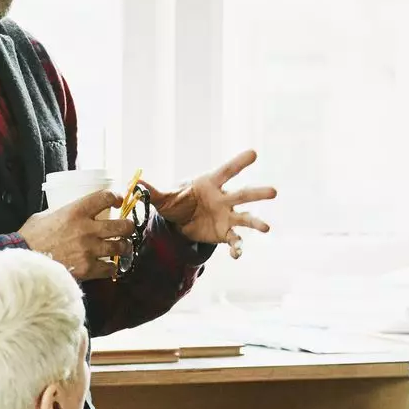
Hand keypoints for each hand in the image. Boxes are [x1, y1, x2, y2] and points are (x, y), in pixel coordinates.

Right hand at [18, 191, 130, 281]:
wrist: (23, 258)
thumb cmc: (31, 236)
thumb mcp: (46, 214)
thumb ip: (63, 211)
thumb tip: (71, 210)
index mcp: (76, 211)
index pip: (106, 197)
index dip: (117, 197)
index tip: (119, 200)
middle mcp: (86, 229)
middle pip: (123, 225)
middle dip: (129, 227)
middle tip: (127, 228)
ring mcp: (88, 250)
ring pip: (121, 247)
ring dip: (124, 247)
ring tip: (122, 247)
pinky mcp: (87, 268)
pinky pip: (111, 268)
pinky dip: (112, 267)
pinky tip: (108, 265)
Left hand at [141, 150, 276, 257]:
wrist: (181, 221)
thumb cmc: (177, 201)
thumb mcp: (164, 197)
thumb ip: (153, 191)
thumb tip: (135, 183)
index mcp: (210, 183)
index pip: (227, 171)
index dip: (239, 162)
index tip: (254, 153)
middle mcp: (224, 198)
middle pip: (243, 194)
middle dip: (258, 193)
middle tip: (274, 191)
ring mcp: (227, 216)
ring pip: (246, 218)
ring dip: (256, 222)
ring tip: (266, 227)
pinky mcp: (225, 233)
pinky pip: (234, 240)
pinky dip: (237, 247)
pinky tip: (237, 255)